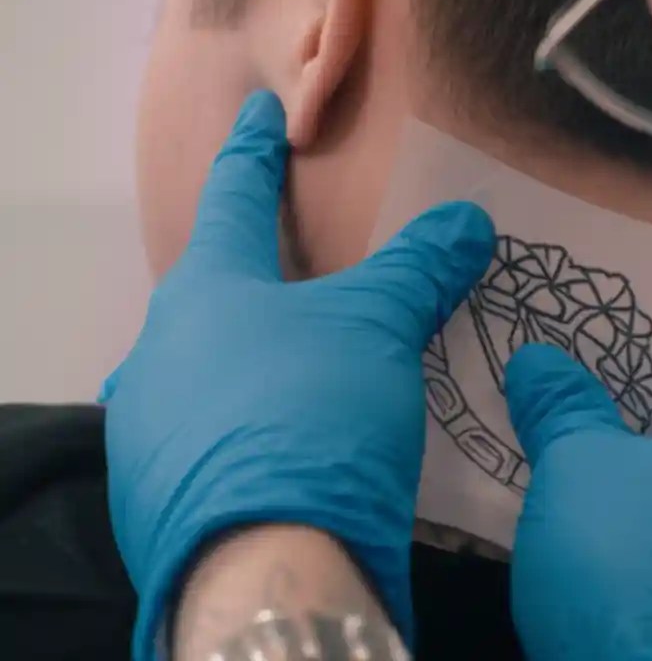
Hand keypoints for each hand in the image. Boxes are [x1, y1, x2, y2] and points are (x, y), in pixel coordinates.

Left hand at [101, 91, 495, 657]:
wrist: (267, 563)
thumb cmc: (314, 412)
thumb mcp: (379, 328)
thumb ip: (418, 267)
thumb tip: (468, 217)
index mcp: (204, 292)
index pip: (233, 200)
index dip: (253, 154)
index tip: (259, 115)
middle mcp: (161, 352)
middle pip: (207, 294)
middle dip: (250, 276)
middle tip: (291, 265)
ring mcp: (155, 428)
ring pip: (204, 370)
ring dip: (251, 358)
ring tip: (302, 363)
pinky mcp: (166, 495)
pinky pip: (213, 435)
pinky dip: (254, 422)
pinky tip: (290, 439)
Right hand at [505, 330, 651, 660]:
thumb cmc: (631, 565)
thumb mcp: (575, 470)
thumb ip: (560, 406)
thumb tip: (540, 360)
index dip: (648, 338)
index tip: (593, 331)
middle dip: (639, 406)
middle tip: (568, 391)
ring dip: (650, 471)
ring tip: (575, 456)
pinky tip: (609, 530)